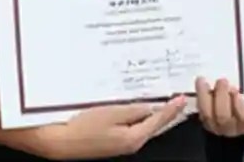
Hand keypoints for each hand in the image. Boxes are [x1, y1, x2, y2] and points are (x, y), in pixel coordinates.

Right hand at [33, 97, 186, 159]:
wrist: (61, 141)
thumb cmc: (83, 127)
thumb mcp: (112, 112)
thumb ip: (134, 110)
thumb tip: (151, 107)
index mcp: (134, 138)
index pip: (159, 121)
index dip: (172, 109)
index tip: (182, 98)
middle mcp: (132, 144)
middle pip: (155, 126)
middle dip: (167, 112)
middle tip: (178, 99)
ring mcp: (122, 144)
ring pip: (144, 127)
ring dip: (154, 114)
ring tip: (164, 101)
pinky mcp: (113, 142)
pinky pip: (133, 128)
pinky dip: (140, 117)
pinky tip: (140, 109)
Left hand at [195, 77, 243, 136]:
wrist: (236, 78)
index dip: (241, 109)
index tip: (238, 93)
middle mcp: (233, 127)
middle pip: (224, 118)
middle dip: (221, 99)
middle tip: (223, 81)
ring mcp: (217, 125)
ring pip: (209, 117)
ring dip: (206, 98)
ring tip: (205, 81)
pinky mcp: (205, 118)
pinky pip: (199, 111)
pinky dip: (199, 98)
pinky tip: (200, 83)